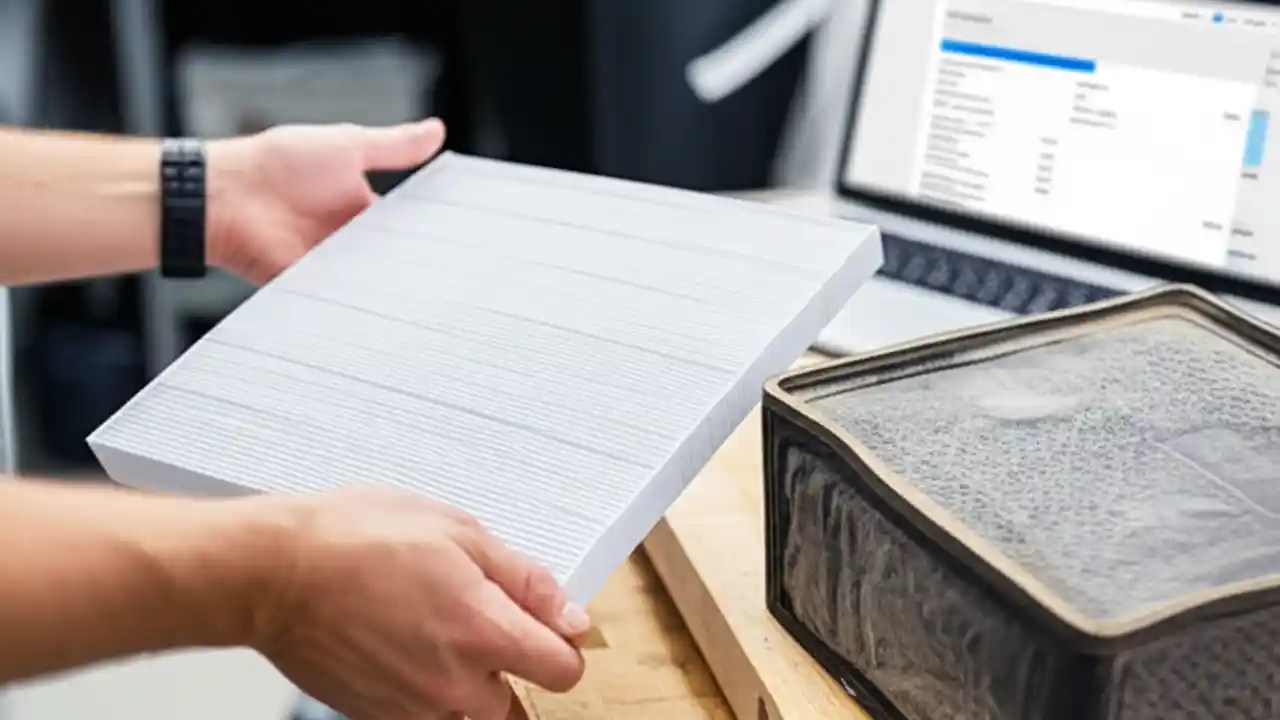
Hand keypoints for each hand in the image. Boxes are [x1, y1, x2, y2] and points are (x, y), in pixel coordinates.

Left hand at [206, 119, 445, 284]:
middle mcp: (348, 237)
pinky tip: (379, 307)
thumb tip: (436, 131)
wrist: (227, 197)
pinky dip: (358, 304)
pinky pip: (342, 301)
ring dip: (388, 283)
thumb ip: (394, 146)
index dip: (429, 231)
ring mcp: (330, 263)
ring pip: (372, 280)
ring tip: (418, 291)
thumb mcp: (347, 146)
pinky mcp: (312, 287)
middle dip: (414, 263)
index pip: (406, 225)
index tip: (460, 237)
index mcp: (361, 206)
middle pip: (393, 256)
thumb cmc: (278, 165)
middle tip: (445, 272)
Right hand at [252, 487, 589, 719]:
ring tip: (432, 627)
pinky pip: (423, 714)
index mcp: (484, 633)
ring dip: (467, 681)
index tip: (549, 624)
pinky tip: (402, 641)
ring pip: (469, 712)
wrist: (272, 572)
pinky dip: (425, 687)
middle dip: (508, 662)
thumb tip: (571, 616)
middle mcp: (454, 685)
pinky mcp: (377, 717)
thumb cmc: (354, 539)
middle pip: (517, 699)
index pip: (564, 670)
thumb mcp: (458, 532)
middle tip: (474, 614)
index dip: (562, 642)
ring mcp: (412, 708)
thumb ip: (525, 581)